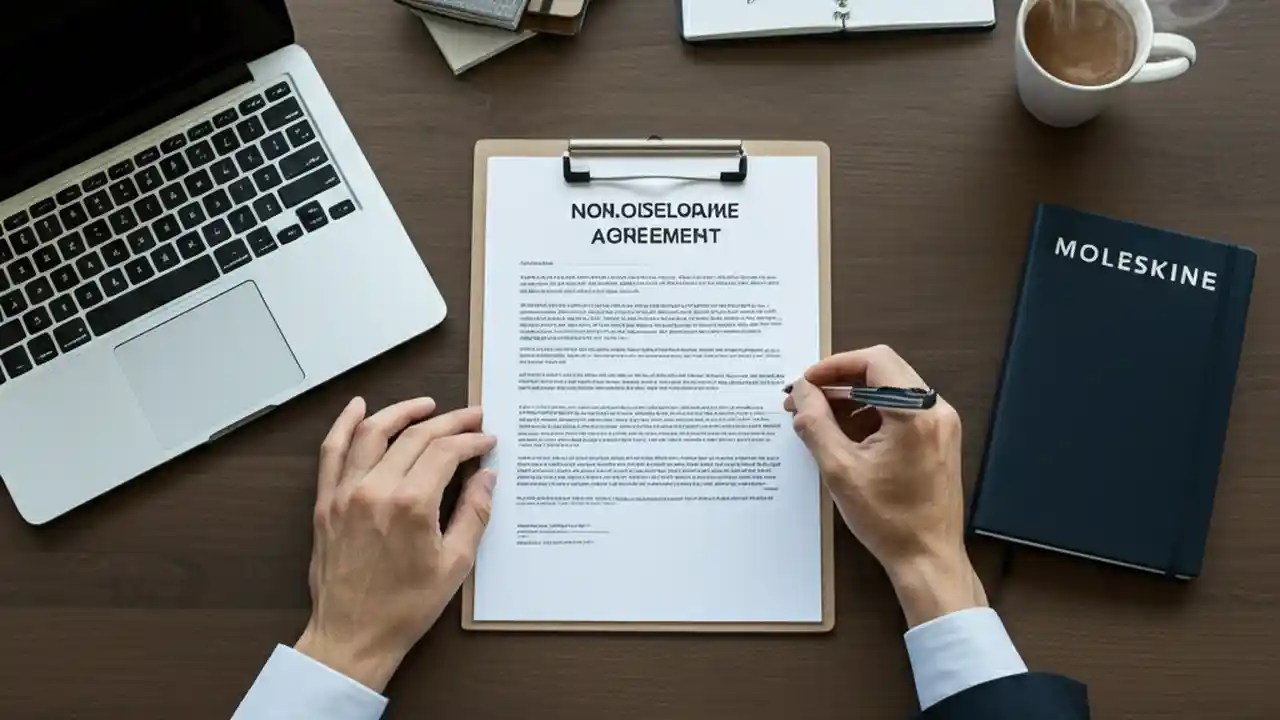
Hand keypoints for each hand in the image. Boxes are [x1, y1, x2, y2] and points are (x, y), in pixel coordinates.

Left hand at [294, 397, 496, 691]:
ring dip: (402, 412)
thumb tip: (487, 477)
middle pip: (416, 437)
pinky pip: (331, 452)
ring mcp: (346, 494)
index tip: (487, 440)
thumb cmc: (404, 607)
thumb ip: (474, 513)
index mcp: (411, 506)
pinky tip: (358, 407)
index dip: (471, 441)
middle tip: (471, 417)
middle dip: (448, 422)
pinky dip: (344, 424)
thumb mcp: (455, 564)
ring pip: (373, 433)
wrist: (352, 635)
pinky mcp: (326, 503)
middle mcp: (375, 490)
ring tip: (426, 405)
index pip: (446, 453)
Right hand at [785, 345, 985, 626]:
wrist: (927, 558)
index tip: (806, 384)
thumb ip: (816, 423)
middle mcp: (935, 410)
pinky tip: (844, 434)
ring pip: (890, 389)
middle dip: (839, 382)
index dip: (834, 366)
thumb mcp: (840, 469)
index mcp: (914, 413)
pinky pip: (901, 409)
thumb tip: (801, 391)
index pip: (873, 360)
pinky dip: (870, 413)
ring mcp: (941, 424)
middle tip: (804, 400)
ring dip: (852, 398)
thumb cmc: (888, 519)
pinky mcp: (939, 438)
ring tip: (818, 419)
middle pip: (882, 370)